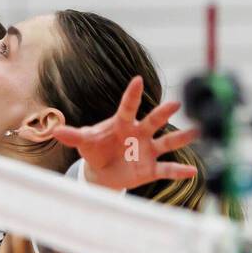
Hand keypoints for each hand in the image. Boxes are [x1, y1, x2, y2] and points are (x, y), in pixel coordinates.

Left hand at [52, 76, 199, 191]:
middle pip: (153, 121)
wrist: (102, 173)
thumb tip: (54, 131)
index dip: (131, 94)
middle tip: (175, 103)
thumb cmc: (95, 150)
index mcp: (122, 124)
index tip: (137, 79)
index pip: (128, 106)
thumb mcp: (83, 142)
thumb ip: (73, 136)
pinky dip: (179, 170)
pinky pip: (167, 169)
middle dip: (163, 112)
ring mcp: (148, 150)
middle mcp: (139, 133)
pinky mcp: (152, 168)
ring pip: (168, 142)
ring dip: (181, 138)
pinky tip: (193, 171)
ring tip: (196, 132)